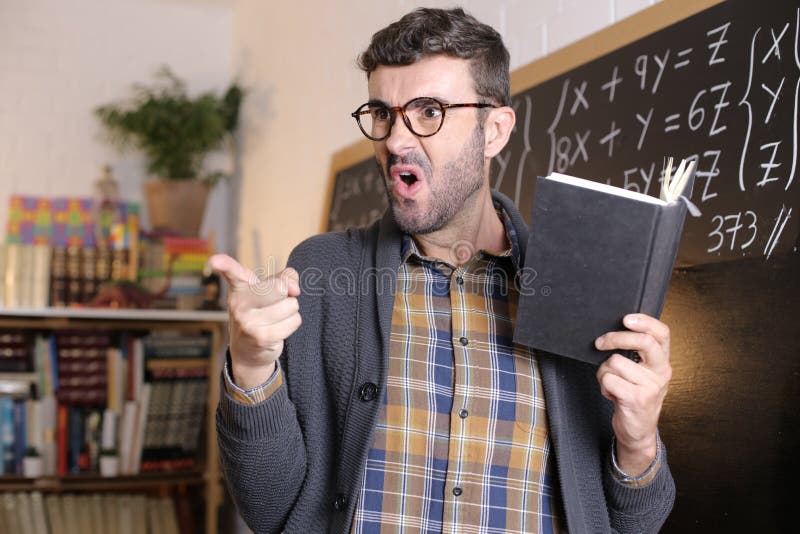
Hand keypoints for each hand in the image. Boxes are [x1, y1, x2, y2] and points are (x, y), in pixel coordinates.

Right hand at [210, 254, 301, 388]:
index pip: (232, 272)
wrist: (247, 351)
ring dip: (290, 312)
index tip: (214, 261)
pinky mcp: (262, 337)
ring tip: (274, 318)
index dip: (223, 264)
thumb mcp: (268, 290)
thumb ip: (284, 278)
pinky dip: (292, 324)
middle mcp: (239, 303)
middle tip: (273, 304)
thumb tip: (294, 288)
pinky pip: (294, 321)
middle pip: (280, 287)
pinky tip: (277, 329)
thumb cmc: (261, 312)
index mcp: (239, 287)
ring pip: (291, 305)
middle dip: (287, 295)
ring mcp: (248, 321)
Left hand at [594, 313, 671, 475]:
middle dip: (616, 338)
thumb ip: (636, 354)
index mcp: (662, 362)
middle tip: (600, 342)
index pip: (662, 333)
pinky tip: (612, 394)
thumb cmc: (635, 396)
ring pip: (615, 363)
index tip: (626, 318)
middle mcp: (661, 373)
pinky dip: (603, 386)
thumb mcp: (642, 374)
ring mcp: (651, 387)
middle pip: (643, 342)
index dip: (645, 321)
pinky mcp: (637, 399)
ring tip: (612, 384)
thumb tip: (613, 332)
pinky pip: (609, 380)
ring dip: (605, 372)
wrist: (638, 431)